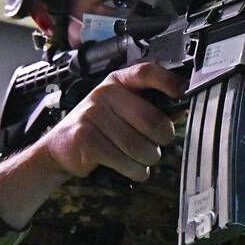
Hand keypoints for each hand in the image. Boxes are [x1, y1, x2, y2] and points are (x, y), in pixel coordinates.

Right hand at [39, 63, 181, 180]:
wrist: (61, 146)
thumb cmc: (100, 127)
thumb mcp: (122, 109)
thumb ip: (150, 107)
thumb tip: (180, 109)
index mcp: (117, 82)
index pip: (146, 73)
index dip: (168, 82)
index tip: (183, 94)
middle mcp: (104, 94)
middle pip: (152, 120)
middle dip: (162, 140)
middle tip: (157, 146)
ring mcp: (92, 115)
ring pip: (140, 146)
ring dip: (148, 160)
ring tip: (142, 160)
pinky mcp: (86, 140)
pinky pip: (125, 161)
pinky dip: (135, 171)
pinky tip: (132, 169)